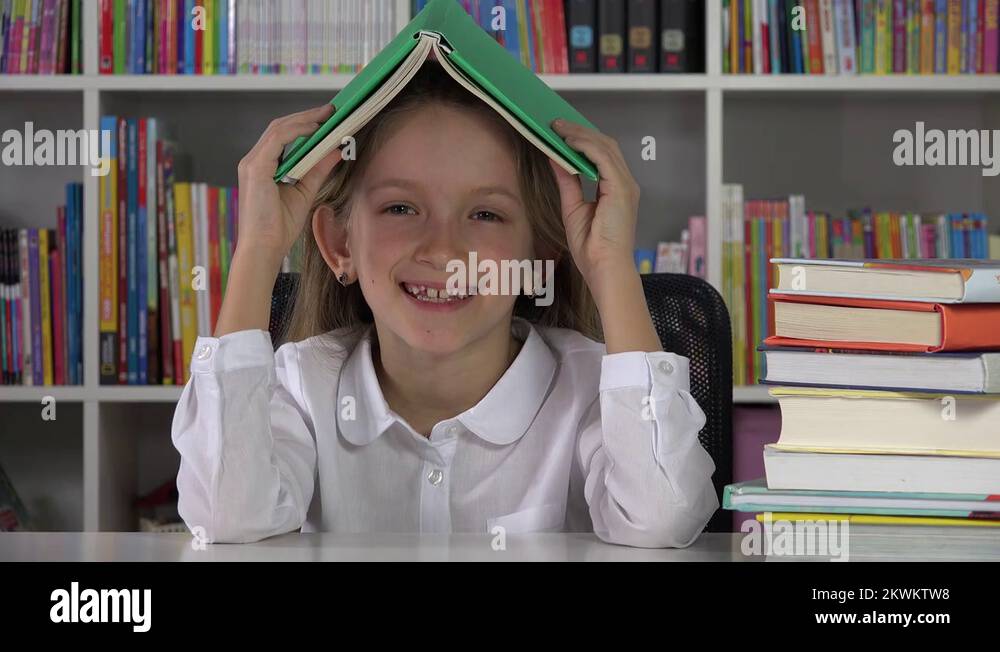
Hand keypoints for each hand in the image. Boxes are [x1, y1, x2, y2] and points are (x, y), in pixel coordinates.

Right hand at [235, 103, 342, 265]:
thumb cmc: (279, 227)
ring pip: (279, 129)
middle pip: (280, 127)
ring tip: (327, 116)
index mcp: (262, 166)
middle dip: (307, 116)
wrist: (264, 248)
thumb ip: (319, 169)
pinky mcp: (255, 168)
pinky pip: (278, 139)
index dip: (304, 124)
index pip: (283, 135)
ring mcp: (252, 163)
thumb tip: (338, 149)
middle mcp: (254, 161)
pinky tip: (315, 129)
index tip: (328, 118)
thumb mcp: (306, 191)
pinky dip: (297, 131)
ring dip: (305, 120)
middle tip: (332, 111)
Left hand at [548, 119, 639, 286]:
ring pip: (604, 146)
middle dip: (581, 131)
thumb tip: (556, 159)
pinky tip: (568, 142)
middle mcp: (625, 183)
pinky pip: (603, 158)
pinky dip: (585, 146)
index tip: (561, 131)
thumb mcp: (573, 208)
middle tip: (557, 123)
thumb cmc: (592, 248)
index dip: (583, 139)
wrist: (604, 268)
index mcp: (617, 189)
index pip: (603, 154)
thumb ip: (567, 182)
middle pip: (605, 145)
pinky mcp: (622, 189)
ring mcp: (626, 185)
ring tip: (559, 128)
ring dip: (580, 135)